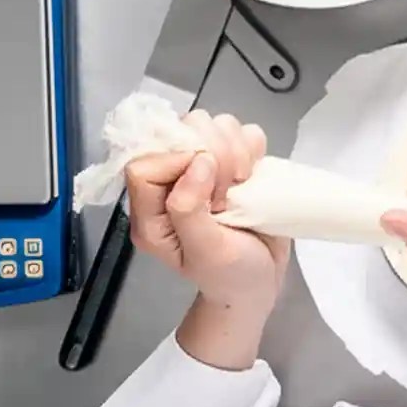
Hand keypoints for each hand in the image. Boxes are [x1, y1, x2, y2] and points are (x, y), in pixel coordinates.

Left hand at [125, 110, 289, 308]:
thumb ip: (189, 209)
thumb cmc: (230, 276)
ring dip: (234, 149)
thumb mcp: (205, 253)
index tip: (209, 187)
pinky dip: (253, 146)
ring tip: (241, 183)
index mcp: (152, 212)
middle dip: (213, 153)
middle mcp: (172, 184)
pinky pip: (241, 131)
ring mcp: (204, 169)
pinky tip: (253, 174)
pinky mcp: (233, 162)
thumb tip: (199, 162)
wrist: (260, 283)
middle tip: (227, 192)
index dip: (178, 164)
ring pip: (210, 123)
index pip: (146, 163)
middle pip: (179, 131)